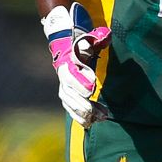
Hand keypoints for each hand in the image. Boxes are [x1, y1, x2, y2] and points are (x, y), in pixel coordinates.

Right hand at [42, 3, 111, 127]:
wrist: (70, 49)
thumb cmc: (83, 44)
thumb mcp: (88, 39)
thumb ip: (92, 41)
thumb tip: (95, 43)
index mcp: (67, 64)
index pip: (70, 75)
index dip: (79, 82)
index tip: (91, 88)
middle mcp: (63, 78)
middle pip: (68, 94)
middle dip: (81, 104)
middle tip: (94, 113)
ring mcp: (65, 88)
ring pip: (70, 104)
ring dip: (83, 113)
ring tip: (98, 119)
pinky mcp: (69, 97)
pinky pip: (72, 109)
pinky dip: (81, 117)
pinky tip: (92, 123)